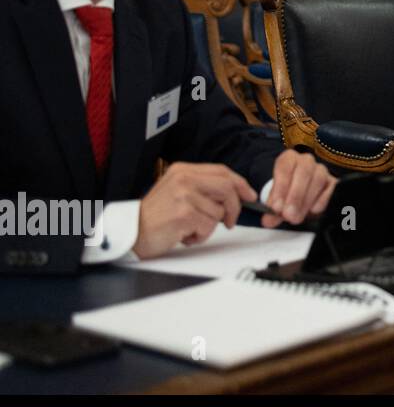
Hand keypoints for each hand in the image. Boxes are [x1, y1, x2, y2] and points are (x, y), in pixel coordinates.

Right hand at [135, 163, 257, 258]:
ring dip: (209, 226)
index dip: (240, 184)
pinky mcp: (184, 214)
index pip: (222, 171)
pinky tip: (184, 235)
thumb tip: (236, 193)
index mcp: (183, 170)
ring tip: (190, 228)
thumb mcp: (177, 192)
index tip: (249, 196)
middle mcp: (183, 179)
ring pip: (218, 211)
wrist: (130, 233)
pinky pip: (209, 226)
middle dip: (234, 207)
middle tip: (229, 221)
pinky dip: (201, 236)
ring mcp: (183, 195)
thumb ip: (202, 188)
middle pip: (227, 188)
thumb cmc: (156, 217)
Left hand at [263, 149, 336, 227]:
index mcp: (288, 159)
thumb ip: (272, 211)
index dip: (280, 187)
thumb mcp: (277, 202)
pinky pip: (332, 187)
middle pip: (303, 172)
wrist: (299, 198)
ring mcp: (322, 170)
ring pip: (318, 179)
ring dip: (306, 200)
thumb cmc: (286, 195)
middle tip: (288, 215)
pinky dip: (323, 199)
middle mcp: (306, 161)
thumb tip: (268, 221)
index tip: (276, 206)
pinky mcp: (333, 182)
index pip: (285, 167)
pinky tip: (313, 210)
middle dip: (295, 195)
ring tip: (297, 217)